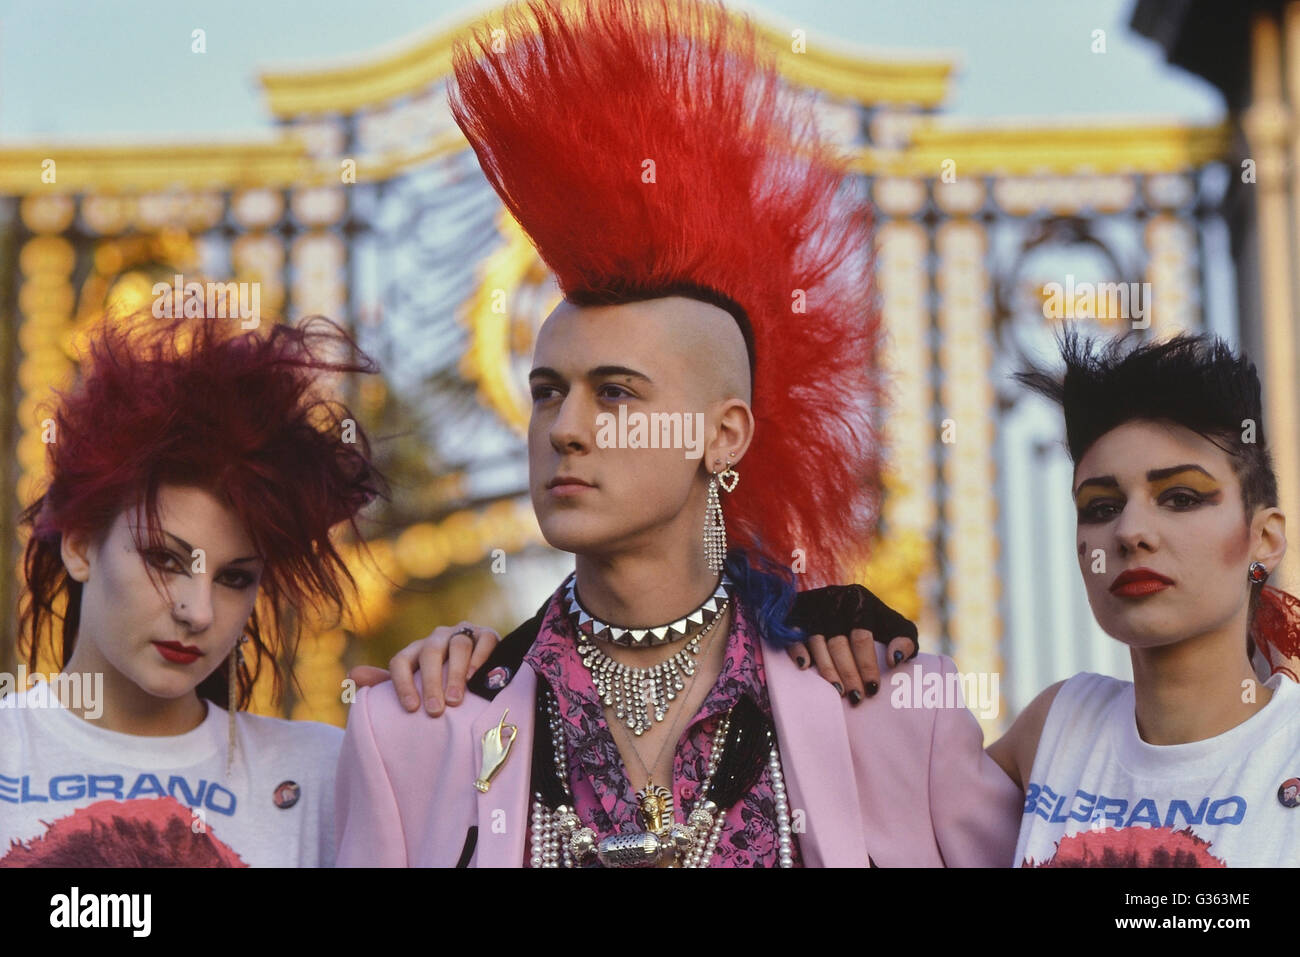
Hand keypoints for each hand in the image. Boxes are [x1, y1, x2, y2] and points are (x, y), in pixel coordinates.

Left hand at [348, 622, 500, 716]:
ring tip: (455, 701)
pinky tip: (477, 678)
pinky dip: (479, 657)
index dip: (402, 684)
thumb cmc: (442, 683)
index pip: (401, 661)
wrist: (481, 672)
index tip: (411, 709)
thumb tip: (351, 675)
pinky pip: (482, 640)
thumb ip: (386, 683)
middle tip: (434, 711)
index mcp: (415, 651)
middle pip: (429, 653)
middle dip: (431, 683)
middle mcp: (437, 638)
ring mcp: (462, 633)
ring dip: (455, 673)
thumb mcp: (415, 684)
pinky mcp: (487, 634)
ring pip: (457, 645)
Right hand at [784, 584, 918, 704]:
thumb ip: (905, 641)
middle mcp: (833, 600)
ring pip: (817, 642)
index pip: (862, 637)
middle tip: (856, 697)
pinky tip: (805, 667)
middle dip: (848, 673)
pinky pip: (793, 635)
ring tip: (838, 691)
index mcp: (859, 600)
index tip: (873, 688)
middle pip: (838, 643)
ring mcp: (812, 607)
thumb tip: (895, 659)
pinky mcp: (795, 615)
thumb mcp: (895, 626)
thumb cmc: (874, 621)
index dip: (867, 664)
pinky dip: (798, 651)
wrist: (841, 603)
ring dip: (826, 669)